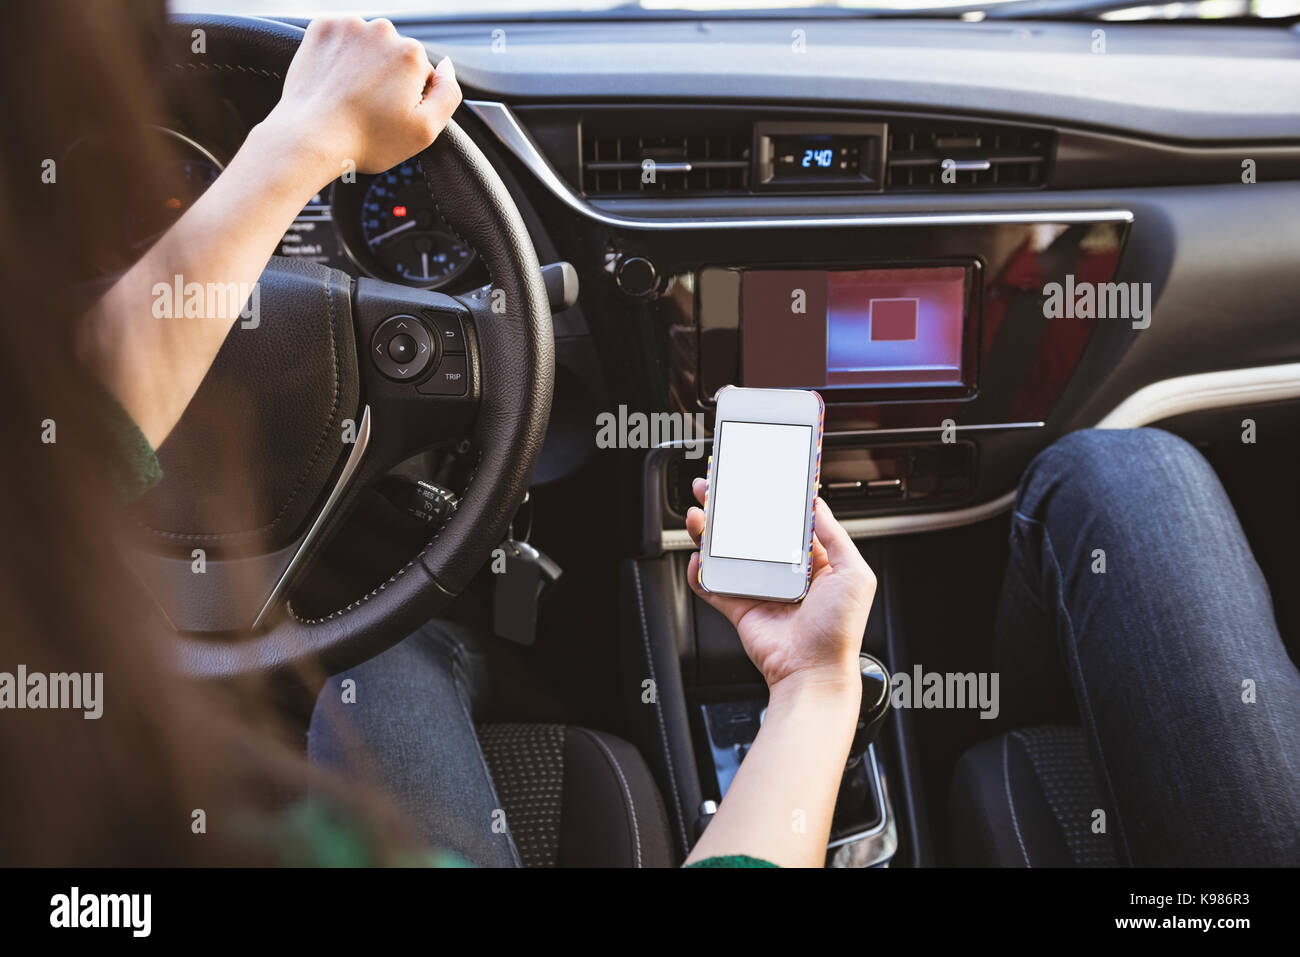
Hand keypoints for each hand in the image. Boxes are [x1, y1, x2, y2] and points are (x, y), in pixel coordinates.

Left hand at [261, 16, 461, 181]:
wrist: (310, 137)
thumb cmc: (367, 140)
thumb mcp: (425, 130)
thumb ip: (449, 94)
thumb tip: (448, 67)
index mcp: (411, 54)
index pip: (421, 73)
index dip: (409, 97)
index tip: (391, 114)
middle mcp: (382, 30)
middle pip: (395, 55)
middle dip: (387, 77)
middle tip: (369, 107)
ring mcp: (349, 26)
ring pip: (367, 45)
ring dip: (363, 64)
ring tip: (349, 95)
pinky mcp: (322, 27)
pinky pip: (341, 38)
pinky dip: (339, 56)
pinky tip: (334, 81)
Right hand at [686, 479, 875, 696]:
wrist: (814, 671)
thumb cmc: (840, 631)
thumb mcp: (855, 574)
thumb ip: (836, 536)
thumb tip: (818, 504)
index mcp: (812, 561)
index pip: (786, 521)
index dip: (768, 500)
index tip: (754, 480)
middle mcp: (783, 572)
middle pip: (750, 532)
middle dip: (730, 508)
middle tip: (714, 488)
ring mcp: (759, 589)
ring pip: (727, 553)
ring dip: (710, 532)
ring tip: (700, 515)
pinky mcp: (740, 607)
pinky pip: (714, 586)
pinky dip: (701, 572)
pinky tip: (699, 559)